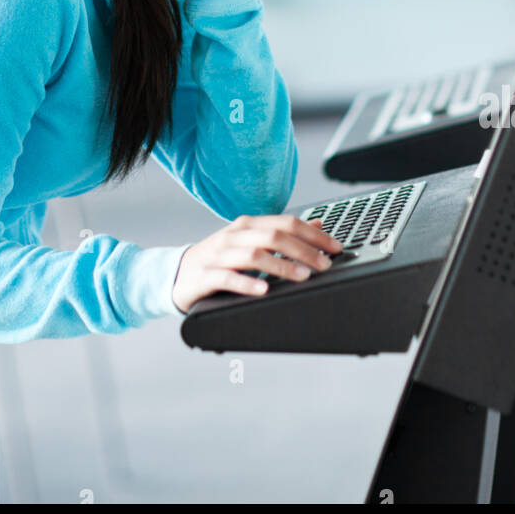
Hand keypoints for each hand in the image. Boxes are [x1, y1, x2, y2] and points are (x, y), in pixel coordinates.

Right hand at [171, 212, 342, 314]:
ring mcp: (219, 254)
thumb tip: (317, 224)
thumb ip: (282, 233)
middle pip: (274, 236)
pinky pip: (228, 278)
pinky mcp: (206, 276)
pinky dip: (247, 283)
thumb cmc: (220, 258)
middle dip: (304, 250)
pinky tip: (263, 290)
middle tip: (325, 265)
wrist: (178, 273)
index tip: (336, 248)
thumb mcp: (251, 241)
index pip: (286, 223)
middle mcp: (234, 235)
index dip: (314, 234)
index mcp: (248, 225)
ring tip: (302, 276)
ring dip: (281, 265)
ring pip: (254, 254)